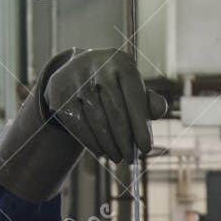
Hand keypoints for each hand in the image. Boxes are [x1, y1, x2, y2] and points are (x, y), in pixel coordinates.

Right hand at [0, 48, 164, 202]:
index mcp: (121, 62)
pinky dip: (91, 142)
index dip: (141, 125)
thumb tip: (160, 109)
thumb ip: (149, 101)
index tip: (146, 148)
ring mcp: (76, 80)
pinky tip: (101, 152)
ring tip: (117, 157)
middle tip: (131, 158)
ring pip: (96, 120)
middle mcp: (98, 67)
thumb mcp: (132, 88)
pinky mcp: (60, 95)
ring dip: (109, 144)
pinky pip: (79, 125)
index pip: (135, 97)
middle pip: (115, 111)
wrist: (75, 72)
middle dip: (125, 139)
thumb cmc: (113, 85)